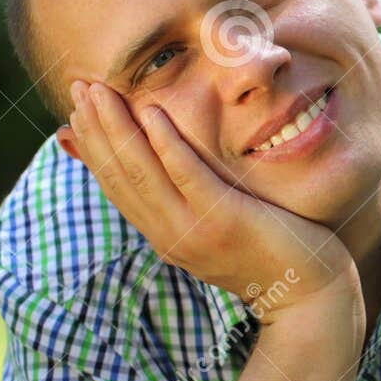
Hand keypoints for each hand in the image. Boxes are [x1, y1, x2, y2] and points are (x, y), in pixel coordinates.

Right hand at [62, 82, 358, 327]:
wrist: (306, 295)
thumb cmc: (267, 253)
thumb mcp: (214, 228)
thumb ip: (184, 202)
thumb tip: (163, 175)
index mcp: (164, 235)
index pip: (115, 185)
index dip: (92, 145)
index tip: (75, 107)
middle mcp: (170, 235)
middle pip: (119, 175)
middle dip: (95, 128)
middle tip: (77, 85)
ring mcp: (194, 230)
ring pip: (143, 172)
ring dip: (118, 128)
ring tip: (100, 90)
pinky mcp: (224, 220)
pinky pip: (188, 176)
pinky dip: (167, 144)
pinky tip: (153, 112)